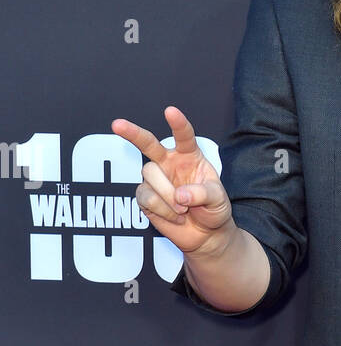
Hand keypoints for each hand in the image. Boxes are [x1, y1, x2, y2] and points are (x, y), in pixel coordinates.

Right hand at [111, 106, 232, 256]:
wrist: (205, 234)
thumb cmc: (214, 209)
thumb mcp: (218, 200)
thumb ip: (203, 194)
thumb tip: (179, 195)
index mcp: (190, 155)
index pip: (183, 136)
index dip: (178, 124)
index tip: (170, 111)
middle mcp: (169, 162)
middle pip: (148, 143)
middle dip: (133, 133)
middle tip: (117, 125)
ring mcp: (155, 179)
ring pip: (149, 174)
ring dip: (167, 194)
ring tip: (183, 209)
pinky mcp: (145, 196)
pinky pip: (146, 197)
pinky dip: (163, 210)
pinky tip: (175, 216)